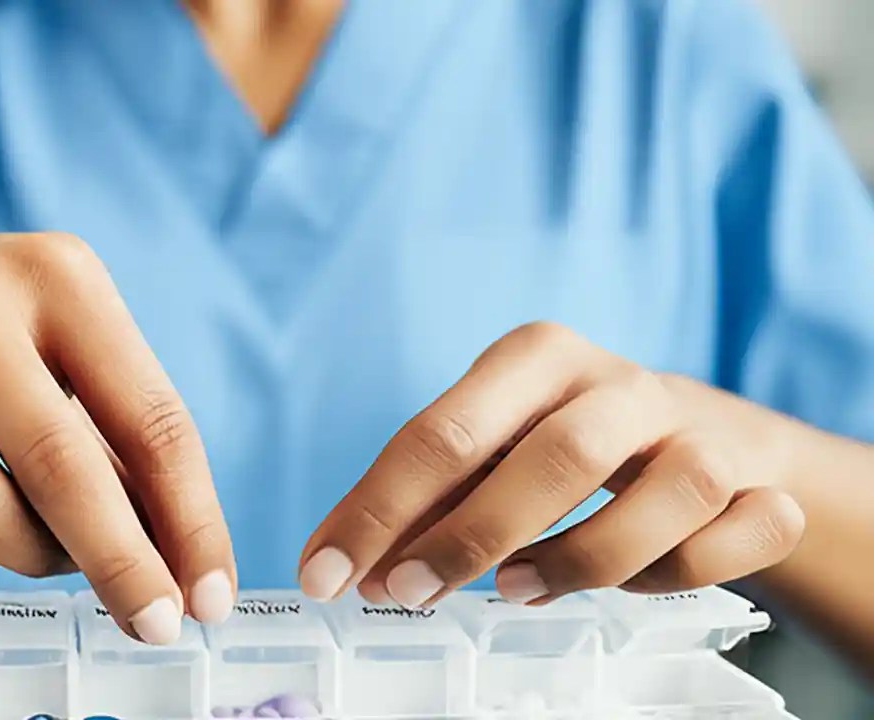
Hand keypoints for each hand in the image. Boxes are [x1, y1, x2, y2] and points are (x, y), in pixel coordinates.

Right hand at [0, 233, 234, 640]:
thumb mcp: (67, 342)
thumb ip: (123, 439)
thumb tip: (178, 565)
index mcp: (57, 274)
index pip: (149, 417)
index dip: (191, 520)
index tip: (211, 598)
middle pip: (60, 467)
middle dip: (121, 565)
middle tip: (155, 626)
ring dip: (32, 553)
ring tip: (46, 541)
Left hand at [300, 322, 805, 606]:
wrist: (699, 433)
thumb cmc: (564, 444)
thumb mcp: (488, 452)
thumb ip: (424, 504)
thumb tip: (349, 566)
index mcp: (536, 358)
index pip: (446, 432)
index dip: (379, 509)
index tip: (327, 576)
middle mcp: (620, 383)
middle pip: (561, 455)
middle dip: (474, 534)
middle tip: (412, 591)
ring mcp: (700, 429)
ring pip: (677, 490)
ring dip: (588, 557)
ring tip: (517, 591)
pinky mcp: (761, 479)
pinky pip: (749, 528)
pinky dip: (690, 570)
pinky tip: (635, 581)